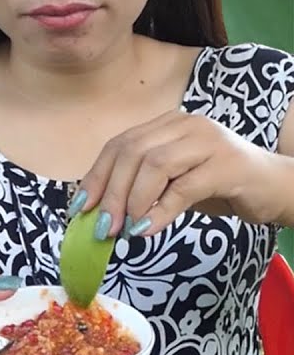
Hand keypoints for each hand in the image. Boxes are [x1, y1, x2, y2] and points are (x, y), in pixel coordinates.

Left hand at [74, 110, 282, 238]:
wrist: (276, 188)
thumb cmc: (219, 185)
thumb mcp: (172, 181)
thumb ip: (139, 185)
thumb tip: (98, 211)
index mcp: (167, 124)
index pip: (119, 145)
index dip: (96, 176)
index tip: (80, 207)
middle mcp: (185, 125)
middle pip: (132, 153)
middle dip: (110, 192)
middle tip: (102, 227)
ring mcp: (208, 141)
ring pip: (154, 165)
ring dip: (132, 201)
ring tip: (124, 230)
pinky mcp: (227, 165)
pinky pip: (183, 188)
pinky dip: (160, 211)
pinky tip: (148, 230)